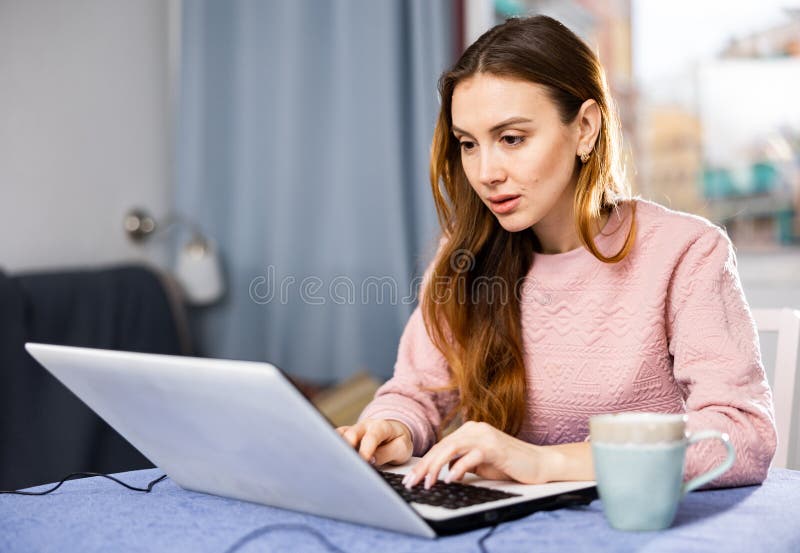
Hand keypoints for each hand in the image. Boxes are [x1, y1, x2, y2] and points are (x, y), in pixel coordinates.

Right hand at [336, 419, 412, 465]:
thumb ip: (386, 454)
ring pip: (340, 434)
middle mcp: (365, 425)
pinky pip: (336, 436)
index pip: (371, 437)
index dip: (366, 450)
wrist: (396, 433)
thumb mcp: (401, 449)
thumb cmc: (398, 442)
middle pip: (351, 433)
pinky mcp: (346, 434)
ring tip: (336, 462)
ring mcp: (354, 429)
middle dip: (348, 449)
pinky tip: (329, 456)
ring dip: (338, 447)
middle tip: (348, 464)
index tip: (363, 462)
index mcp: (381, 426)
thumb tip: (370, 461)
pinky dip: (332, 445)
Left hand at [402, 421, 555, 488]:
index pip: (440, 447)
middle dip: (424, 466)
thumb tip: (440, 471)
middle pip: (442, 447)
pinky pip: (471, 457)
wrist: (538, 463)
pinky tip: (450, 479)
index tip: (411, 478)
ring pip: (451, 449)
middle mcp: (474, 429)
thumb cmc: (508, 464)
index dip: (423, 463)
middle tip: (411, 482)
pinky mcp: (495, 447)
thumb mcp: (478, 464)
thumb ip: (460, 463)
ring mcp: (484, 436)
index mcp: (469, 430)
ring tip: (427, 482)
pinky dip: (458, 468)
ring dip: (436, 467)